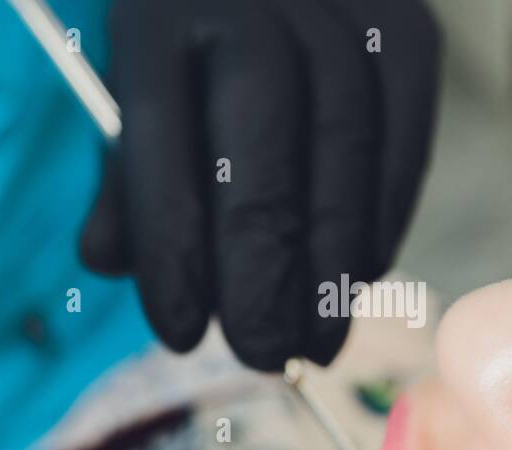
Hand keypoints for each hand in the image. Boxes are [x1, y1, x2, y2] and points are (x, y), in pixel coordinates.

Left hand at [81, 0, 440, 370]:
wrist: (258, 1)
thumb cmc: (178, 76)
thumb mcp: (126, 117)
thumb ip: (120, 186)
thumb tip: (107, 260)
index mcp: (152, 15)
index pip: (155, 131)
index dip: (171, 242)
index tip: (180, 333)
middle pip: (261, 130)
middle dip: (262, 260)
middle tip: (261, 352)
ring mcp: (333, 0)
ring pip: (345, 131)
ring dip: (333, 255)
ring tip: (315, 338)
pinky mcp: (403, 22)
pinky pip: (403, 126)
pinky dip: (385, 213)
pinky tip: (358, 279)